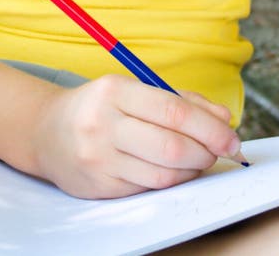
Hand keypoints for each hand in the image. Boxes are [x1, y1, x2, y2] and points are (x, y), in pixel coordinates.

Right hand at [31, 74, 240, 198]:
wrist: (46, 131)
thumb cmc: (100, 107)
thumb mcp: (133, 89)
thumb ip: (180, 100)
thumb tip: (223, 118)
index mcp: (114, 91)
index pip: (174, 111)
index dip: (210, 127)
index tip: (231, 136)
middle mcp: (104, 125)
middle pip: (171, 146)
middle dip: (207, 151)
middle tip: (222, 150)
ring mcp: (99, 159)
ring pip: (163, 173)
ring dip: (193, 169)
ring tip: (201, 159)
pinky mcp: (99, 187)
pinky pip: (148, 188)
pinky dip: (171, 180)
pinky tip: (177, 170)